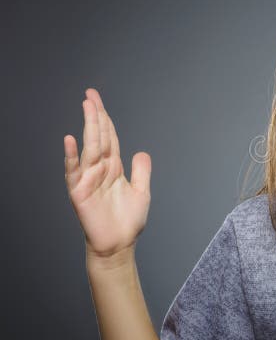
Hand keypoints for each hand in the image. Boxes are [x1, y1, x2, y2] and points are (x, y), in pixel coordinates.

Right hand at [64, 88, 151, 258]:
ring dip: (87, 127)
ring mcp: (88, 179)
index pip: (108, 137)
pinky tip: (70, 140)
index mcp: (113, 167)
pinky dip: (72, 156)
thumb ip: (141, 171)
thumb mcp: (142, 192)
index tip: (98, 100)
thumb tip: (141, 151)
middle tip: (91, 94)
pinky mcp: (79, 192)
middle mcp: (99, 169)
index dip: (104, 119)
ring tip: (87, 107)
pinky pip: (74, 171)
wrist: (118, 245)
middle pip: (97, 137)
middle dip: (95, 115)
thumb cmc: (128, 221)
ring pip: (89, 148)